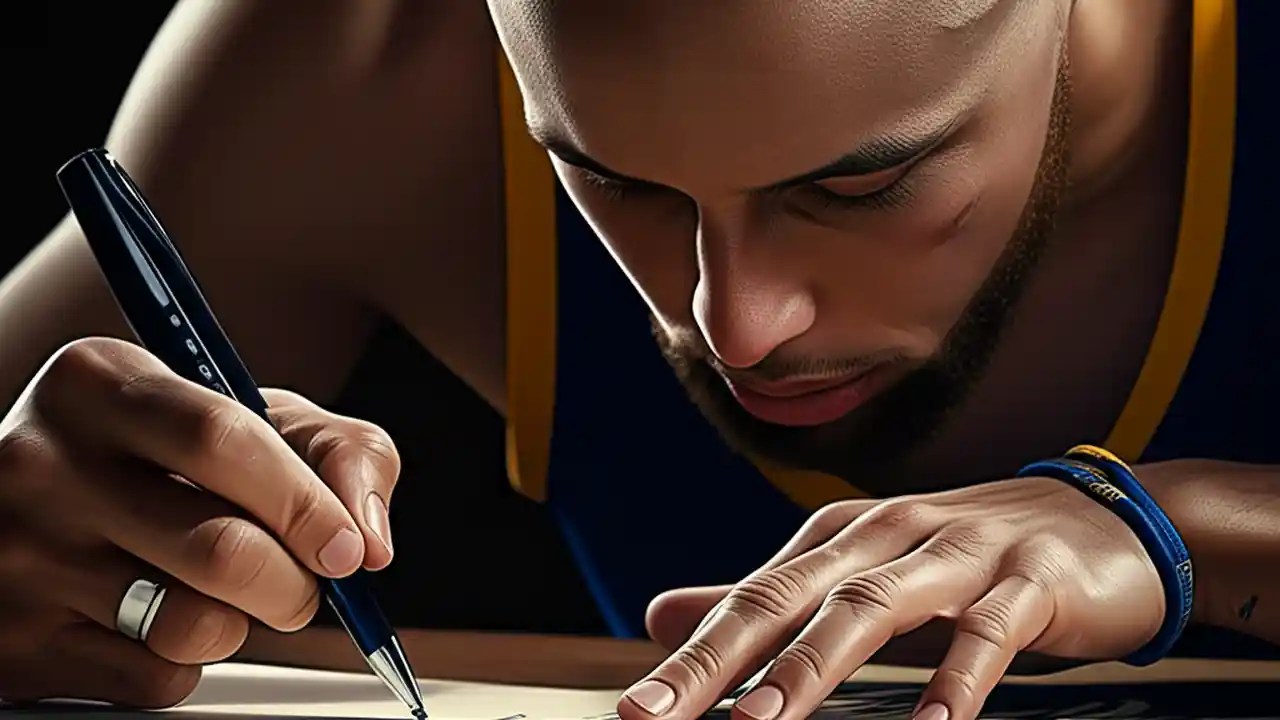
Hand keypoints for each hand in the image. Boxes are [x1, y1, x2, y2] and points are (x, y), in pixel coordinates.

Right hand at [0, 338, 399, 705]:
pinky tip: (159, 619)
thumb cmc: (168, 457)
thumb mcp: (251, 417)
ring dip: (244, 625)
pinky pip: (152, 678)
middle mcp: (43, 463)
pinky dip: (187, 663)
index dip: (305, 504)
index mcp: (100, 382)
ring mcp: (19, 557)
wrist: (32, 505)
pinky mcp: (14, 645)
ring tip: (226, 594)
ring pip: (192, 624)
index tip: (348, 546)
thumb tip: (369, 539)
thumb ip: (336, 452)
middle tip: (306, 583)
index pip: (222, 440)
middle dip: (297, 583)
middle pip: (223, 549)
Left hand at [623, 475, 1165, 719]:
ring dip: (811, 667)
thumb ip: (766, 600)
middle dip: (719, 660)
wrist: (1107, 522)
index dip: (691, 655)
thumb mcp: (861, 574)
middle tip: (660, 717)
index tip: (637, 712)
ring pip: (871, 607)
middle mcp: (888, 535)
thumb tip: (660, 616)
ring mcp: (958, 553)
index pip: (751, 600)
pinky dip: (956, 680)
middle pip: (789, 598)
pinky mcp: (1028, 581)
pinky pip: (986, 631)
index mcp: (842, 537)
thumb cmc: (968, 558)